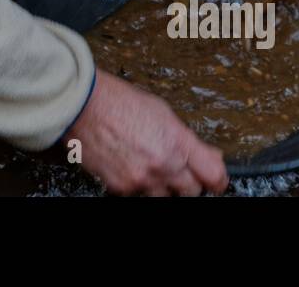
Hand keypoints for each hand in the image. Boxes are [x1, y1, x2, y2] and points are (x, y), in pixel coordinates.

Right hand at [65, 67, 227, 195]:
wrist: (81, 105)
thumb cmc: (117, 101)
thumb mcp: (161, 111)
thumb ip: (185, 138)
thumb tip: (205, 155)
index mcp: (177, 141)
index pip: (213, 175)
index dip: (217, 179)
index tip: (215, 180)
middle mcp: (162, 164)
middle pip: (192, 191)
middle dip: (188, 182)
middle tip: (180, 170)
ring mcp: (142, 179)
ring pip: (165, 196)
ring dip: (162, 185)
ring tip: (149, 164)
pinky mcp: (121, 188)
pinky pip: (138, 194)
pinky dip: (138, 183)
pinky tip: (130, 163)